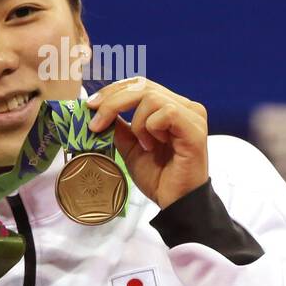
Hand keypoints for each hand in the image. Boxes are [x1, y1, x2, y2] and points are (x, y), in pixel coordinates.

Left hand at [88, 77, 208, 209]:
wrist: (175, 201)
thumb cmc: (157, 175)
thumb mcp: (129, 147)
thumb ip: (118, 127)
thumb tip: (97, 111)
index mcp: (169, 106)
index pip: (139, 84)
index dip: (112, 91)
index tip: (90, 106)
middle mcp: (184, 106)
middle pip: (142, 86)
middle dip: (112, 102)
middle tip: (96, 123)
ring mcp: (192, 115)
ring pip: (152, 98)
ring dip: (136, 123)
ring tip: (143, 145)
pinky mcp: (195, 129)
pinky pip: (166, 113)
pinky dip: (151, 128)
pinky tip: (155, 145)